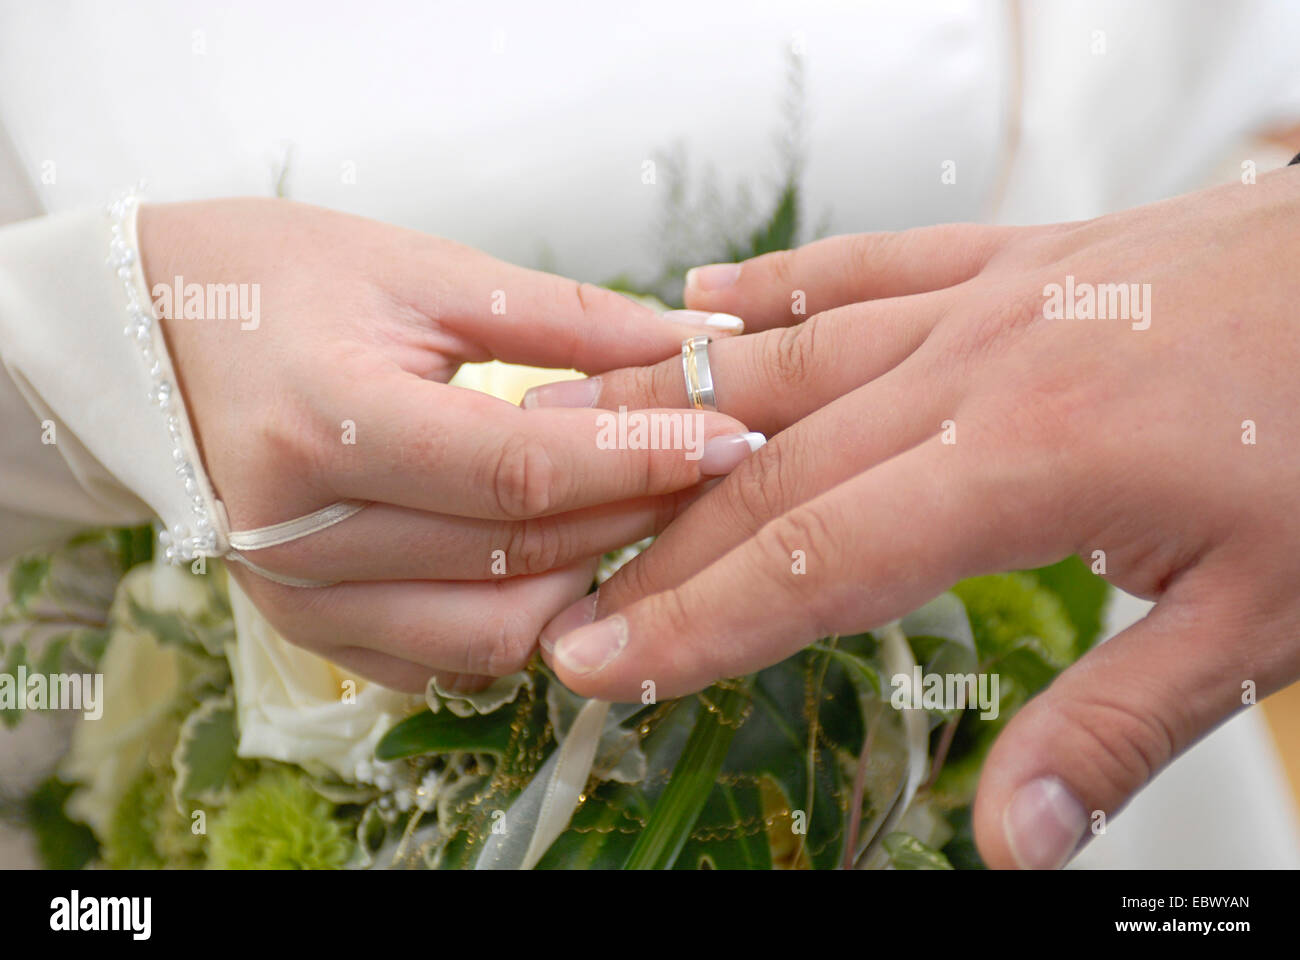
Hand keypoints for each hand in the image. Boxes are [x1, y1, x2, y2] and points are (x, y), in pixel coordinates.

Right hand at [143, 198, 756, 692]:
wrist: (153, 337)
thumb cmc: (283, 282)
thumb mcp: (423, 272)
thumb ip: (566, 320)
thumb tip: (695, 347)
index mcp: (326, 424)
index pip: (518, 473)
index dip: (639, 461)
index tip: (734, 434)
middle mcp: (301, 535)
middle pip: (517, 558)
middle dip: (637, 515)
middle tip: (713, 469)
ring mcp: (298, 599)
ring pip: (493, 634)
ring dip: (587, 580)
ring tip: (637, 511)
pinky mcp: (308, 632)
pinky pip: (447, 663)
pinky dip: (520, 621)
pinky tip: (556, 561)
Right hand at [532, 167, 1299, 867]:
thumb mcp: (1262, 617)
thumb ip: (1118, 728)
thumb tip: (1018, 841)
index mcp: (1030, 462)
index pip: (812, 559)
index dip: (693, 622)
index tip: (603, 660)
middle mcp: (977, 368)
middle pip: (771, 467)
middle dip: (657, 544)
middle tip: (567, 593)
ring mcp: (983, 300)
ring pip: (784, 355)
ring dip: (671, 404)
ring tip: (576, 440)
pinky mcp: (1006, 256)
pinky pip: (859, 262)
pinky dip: (769, 287)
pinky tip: (700, 301)